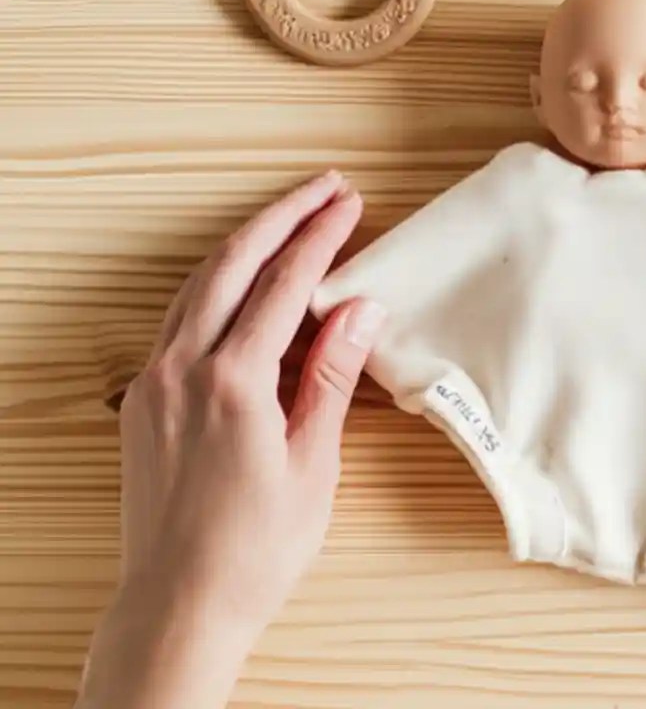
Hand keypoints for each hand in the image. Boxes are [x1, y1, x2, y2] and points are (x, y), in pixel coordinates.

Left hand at [76, 171, 384, 708]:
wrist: (181, 600)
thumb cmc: (256, 546)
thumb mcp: (314, 462)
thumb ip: (331, 376)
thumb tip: (359, 309)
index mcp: (233, 382)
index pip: (285, 284)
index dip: (320, 238)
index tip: (348, 205)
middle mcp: (182, 368)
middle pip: (233, 263)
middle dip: (281, 217)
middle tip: (324, 188)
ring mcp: (155, 380)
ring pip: (199, 283)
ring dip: (246, 244)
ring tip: (289, 220)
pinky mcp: (143, 399)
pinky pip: (180, 317)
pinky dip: (217, 285)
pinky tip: (243, 283)